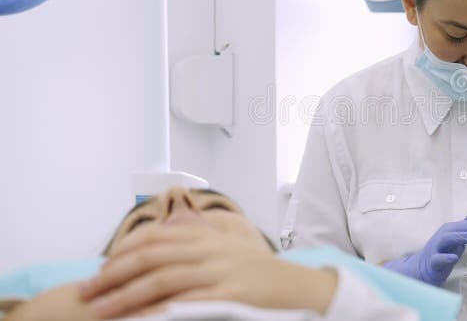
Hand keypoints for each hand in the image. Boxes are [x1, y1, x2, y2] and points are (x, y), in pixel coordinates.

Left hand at [78, 223, 336, 318]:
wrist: (298, 285)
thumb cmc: (260, 271)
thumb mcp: (229, 247)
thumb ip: (200, 240)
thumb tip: (166, 239)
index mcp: (207, 236)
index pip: (155, 237)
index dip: (123, 251)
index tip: (101, 269)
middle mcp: (210, 249)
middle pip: (151, 256)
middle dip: (113, 273)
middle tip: (86, 290)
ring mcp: (220, 271)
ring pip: (162, 279)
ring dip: (125, 295)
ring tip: (99, 309)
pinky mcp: (230, 293)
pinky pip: (187, 302)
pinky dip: (159, 311)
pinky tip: (139, 319)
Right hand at [383, 209, 466, 285]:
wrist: (422, 269)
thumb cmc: (442, 251)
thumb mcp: (456, 238)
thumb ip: (466, 226)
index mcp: (450, 230)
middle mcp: (443, 236)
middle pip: (458, 228)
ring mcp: (436, 248)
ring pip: (446, 239)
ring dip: (460, 237)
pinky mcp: (433, 262)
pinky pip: (438, 259)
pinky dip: (445, 257)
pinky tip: (454, 258)